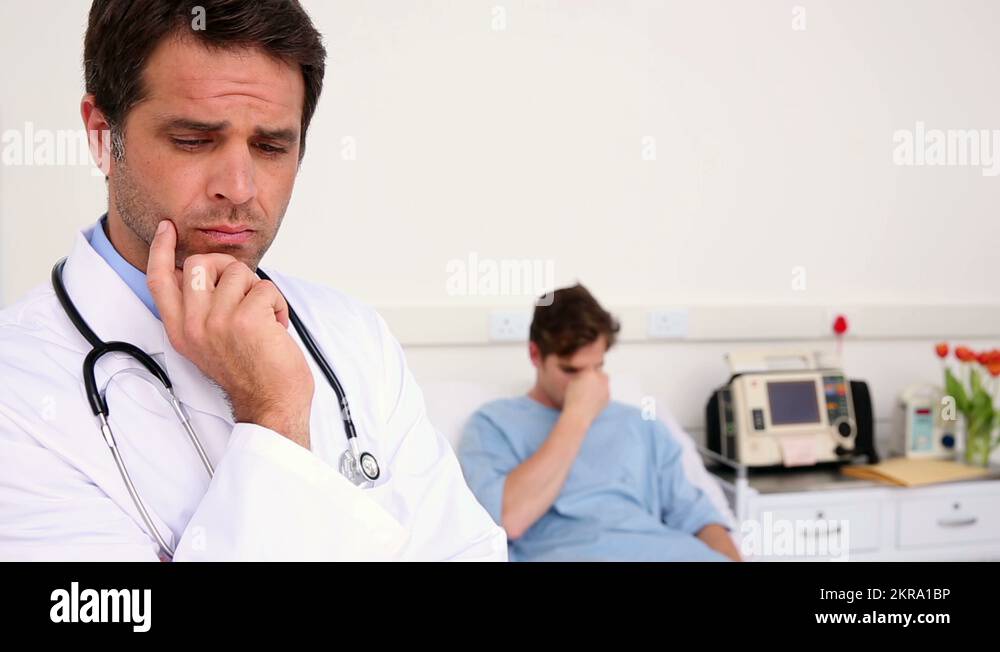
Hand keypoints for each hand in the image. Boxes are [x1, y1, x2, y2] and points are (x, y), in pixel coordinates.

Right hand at [146, 220, 313, 448]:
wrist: (270, 403)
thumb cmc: (249, 373)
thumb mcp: (209, 343)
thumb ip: (200, 311)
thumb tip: (205, 274)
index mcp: (180, 330)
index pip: (158, 280)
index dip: (160, 250)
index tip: (167, 229)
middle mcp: (192, 325)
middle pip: (198, 263)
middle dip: (227, 267)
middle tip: (245, 289)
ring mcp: (217, 321)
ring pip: (236, 271)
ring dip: (259, 290)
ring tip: (264, 317)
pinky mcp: (245, 320)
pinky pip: (265, 287)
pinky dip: (278, 303)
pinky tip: (276, 327)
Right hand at [562, 369, 609, 425]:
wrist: (579, 414)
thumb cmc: (572, 398)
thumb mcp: (572, 383)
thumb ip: (580, 375)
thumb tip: (585, 373)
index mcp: (590, 373)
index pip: (591, 366)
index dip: (588, 370)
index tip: (584, 373)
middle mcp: (600, 378)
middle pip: (601, 372)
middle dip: (596, 375)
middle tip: (589, 381)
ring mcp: (606, 388)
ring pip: (605, 382)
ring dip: (600, 384)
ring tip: (590, 392)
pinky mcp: (608, 397)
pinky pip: (606, 392)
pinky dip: (601, 393)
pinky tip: (593, 399)